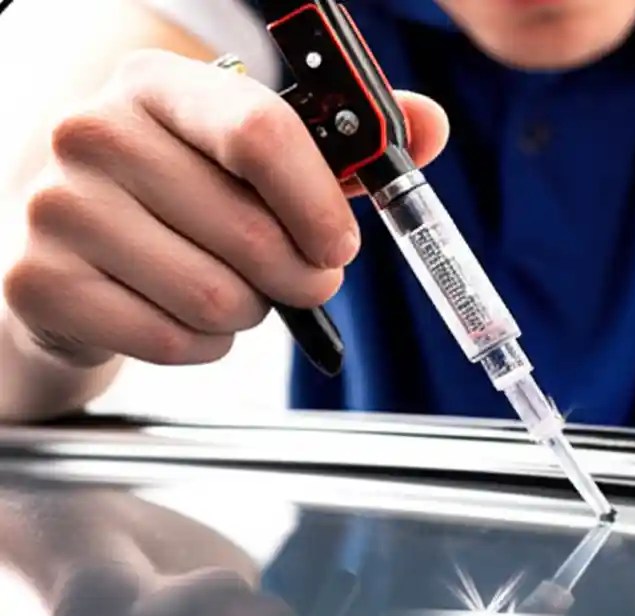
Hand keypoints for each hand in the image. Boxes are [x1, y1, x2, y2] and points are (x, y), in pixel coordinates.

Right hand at [3, 49, 446, 367]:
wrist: (82, 256)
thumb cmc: (189, 201)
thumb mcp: (261, 161)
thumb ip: (347, 147)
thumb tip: (430, 126)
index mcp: (159, 85)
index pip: (259, 131)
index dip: (318, 202)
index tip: (341, 244)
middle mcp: (93, 131)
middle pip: (250, 232)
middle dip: (299, 276)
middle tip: (299, 280)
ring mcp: (56, 206)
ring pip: (216, 296)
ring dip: (251, 312)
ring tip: (230, 289)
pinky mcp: (38, 281)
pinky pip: (173, 340)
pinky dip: (203, 345)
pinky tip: (183, 316)